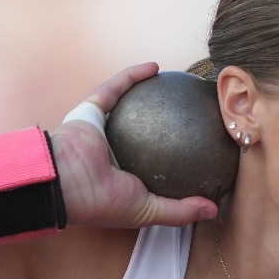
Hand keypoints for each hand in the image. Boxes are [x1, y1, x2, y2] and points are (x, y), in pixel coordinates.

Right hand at [52, 63, 219, 229]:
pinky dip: (132, 75)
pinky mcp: (90, 109)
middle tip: (192, 113)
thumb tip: (214, 210)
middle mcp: (113, 151)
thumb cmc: (101, 201)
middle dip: (165, 121)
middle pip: (144, 132)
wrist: (64, 182)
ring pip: (129, 106)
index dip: (175, 156)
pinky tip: (157, 68)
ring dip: (150, 92)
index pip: (154, 164)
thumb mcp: (147, 211)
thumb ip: (179, 211)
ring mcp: (101, 129)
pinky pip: (115, 87)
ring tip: (177, 84)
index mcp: (123, 176)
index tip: (202, 148)